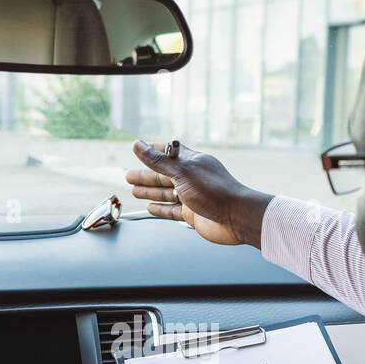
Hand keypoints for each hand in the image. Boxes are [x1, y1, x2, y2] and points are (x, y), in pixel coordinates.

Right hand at [126, 140, 272, 246]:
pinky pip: (172, 211)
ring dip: (150, 191)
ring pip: (166, 193)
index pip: (169, 153)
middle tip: (128, 176)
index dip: (153, 151)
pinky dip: (160, 208)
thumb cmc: (214, 191)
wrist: (236, 218)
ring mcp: (192, 197)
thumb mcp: (182, 171)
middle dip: (146, 175)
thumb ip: (158, 160)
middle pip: (164, 175)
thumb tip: (138, 145)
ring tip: (134, 191)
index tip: (139, 149)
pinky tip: (150, 207)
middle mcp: (192, 178)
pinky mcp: (193, 214)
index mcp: (192, 162)